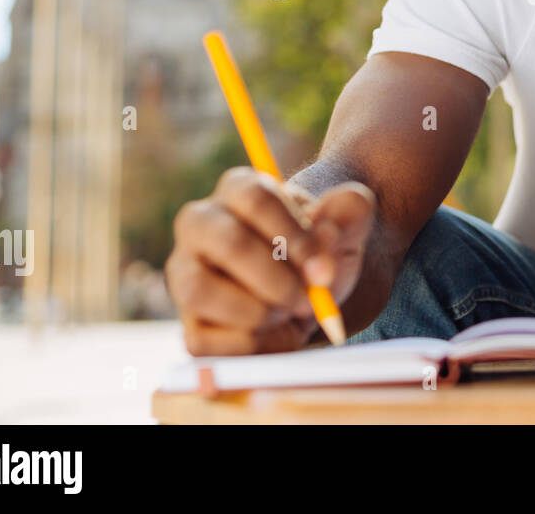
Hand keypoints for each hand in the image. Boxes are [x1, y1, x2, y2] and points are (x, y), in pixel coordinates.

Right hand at [165, 166, 376, 354]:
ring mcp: (185, 273)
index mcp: (239, 189)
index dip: (294, 236)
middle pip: (229, 242)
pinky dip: (250, 344)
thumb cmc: (319, 255)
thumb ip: (349, 215)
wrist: (309, 299)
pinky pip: (204, 339)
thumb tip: (326, 228)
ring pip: (201, 290)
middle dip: (278, 279)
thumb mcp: (346, 231)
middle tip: (309, 299)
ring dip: (258, 312)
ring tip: (287, 312)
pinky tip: (271, 333)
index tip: (324, 269)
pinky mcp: (189, 322)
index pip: (256, 198)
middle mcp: (200, 224)